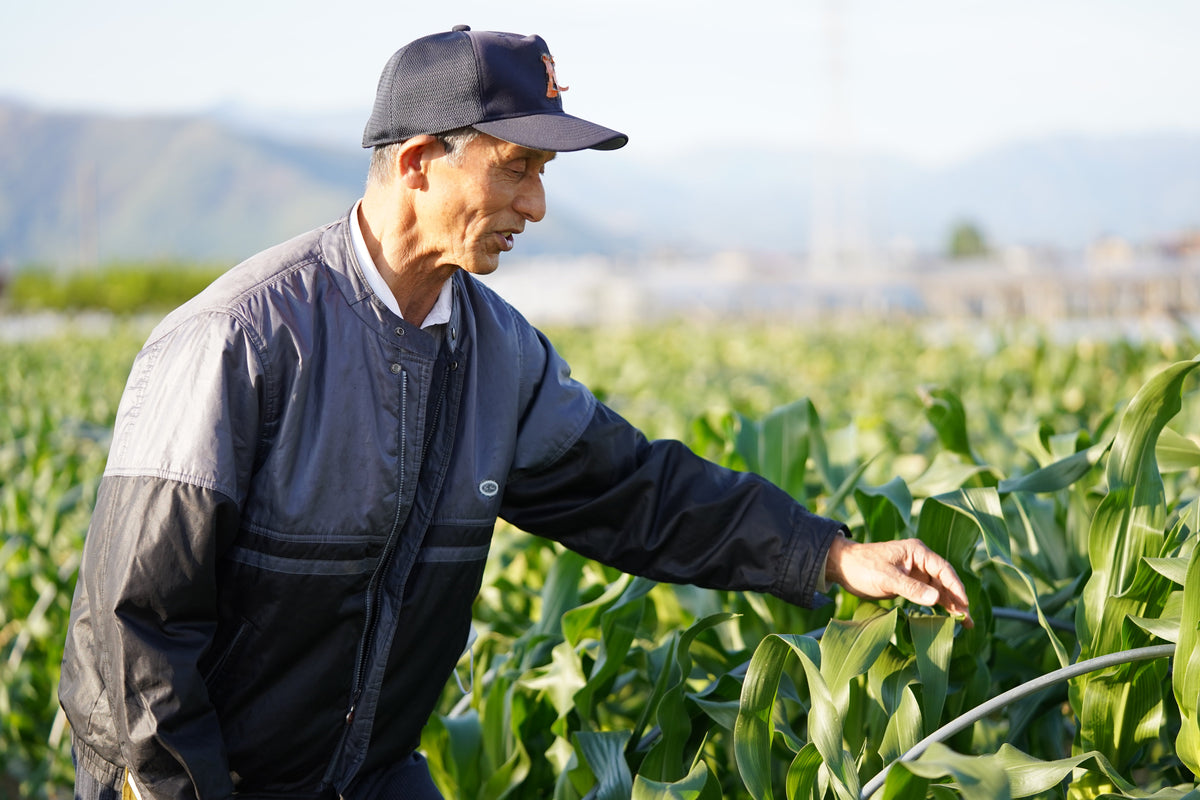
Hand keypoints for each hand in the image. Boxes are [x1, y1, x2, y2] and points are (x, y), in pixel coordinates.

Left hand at [824, 536, 972, 626]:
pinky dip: (937, 605)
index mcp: (917, 552)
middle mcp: (920, 561)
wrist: (843, 567)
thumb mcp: (886, 578)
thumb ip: (911, 588)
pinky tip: (946, 617)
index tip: (964, 604)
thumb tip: (937, 598)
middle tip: (967, 620)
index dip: (955, 587)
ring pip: (939, 589)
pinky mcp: (910, 584)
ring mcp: (916, 573)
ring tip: (963, 623)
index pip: (944, 569)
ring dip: (950, 605)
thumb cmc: (863, 567)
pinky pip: (928, 595)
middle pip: (945, 581)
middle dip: (957, 600)